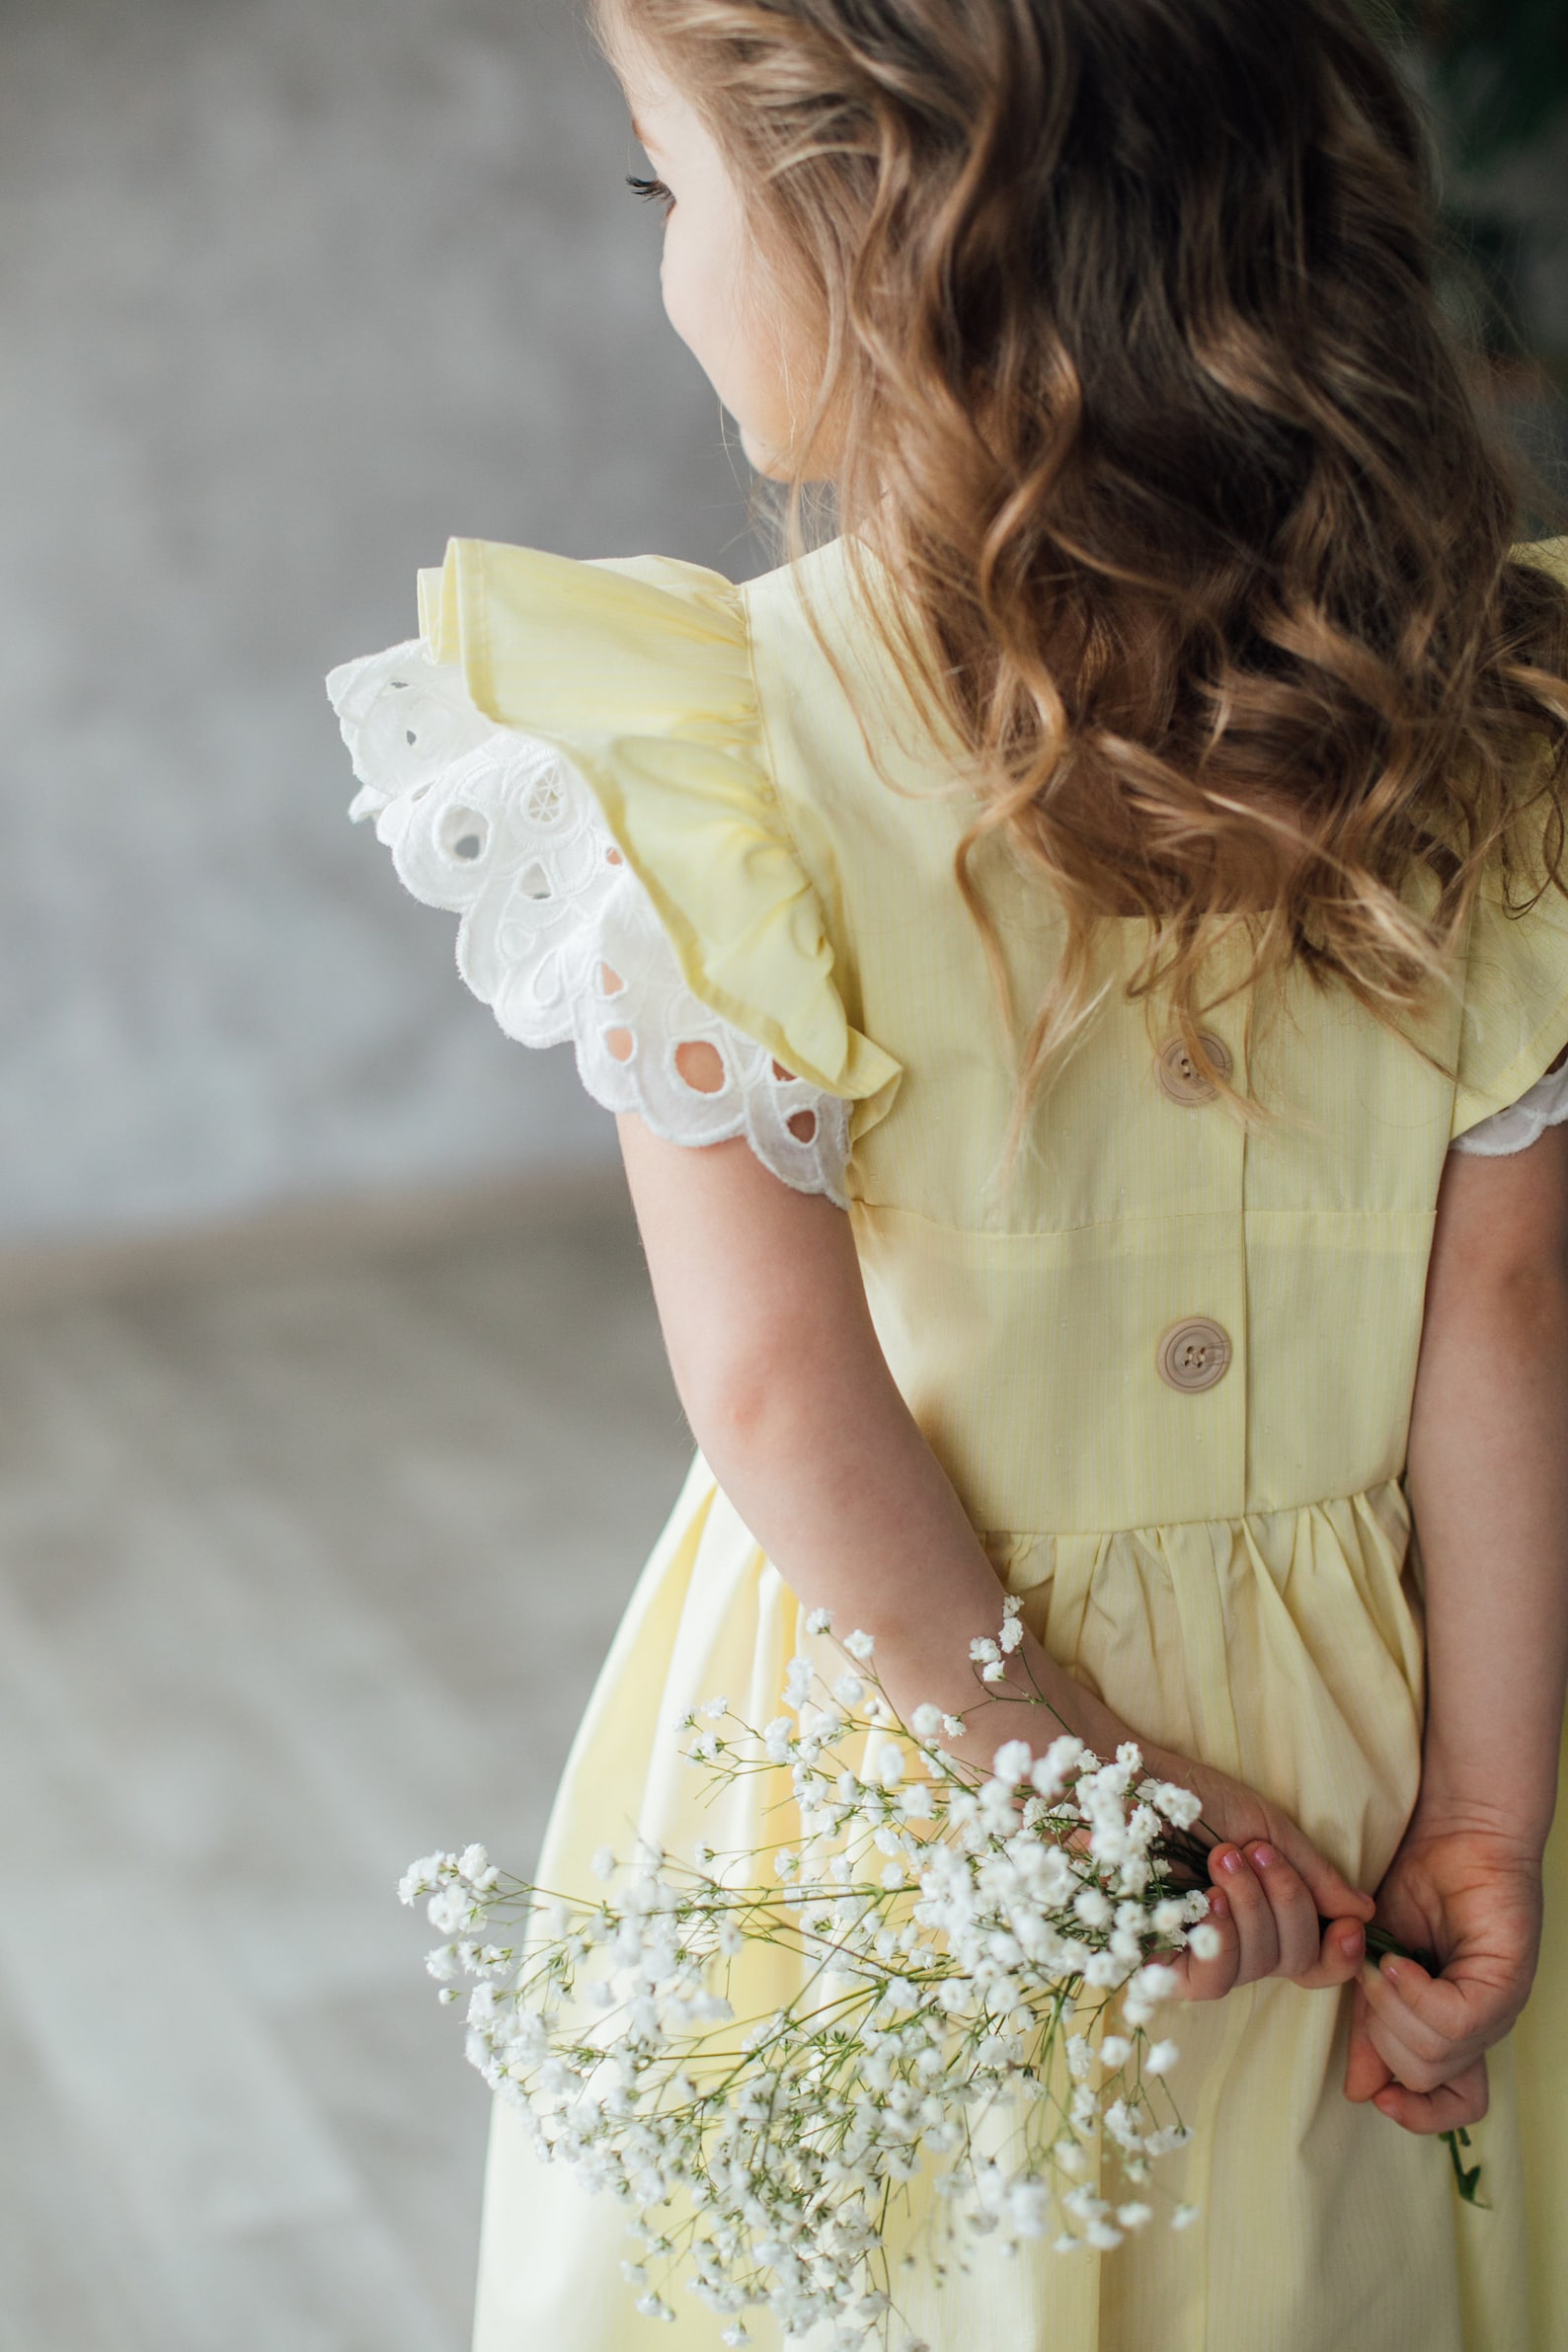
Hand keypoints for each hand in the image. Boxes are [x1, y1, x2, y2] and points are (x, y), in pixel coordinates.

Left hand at [1141, 1743, 1374, 2000]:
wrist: (1118, 1780)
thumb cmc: (1186, 1795)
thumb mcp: (1262, 1824)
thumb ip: (1311, 1870)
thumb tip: (1364, 1911)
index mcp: (1263, 1913)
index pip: (1315, 1959)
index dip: (1340, 1954)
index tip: (1348, 1924)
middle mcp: (1235, 1943)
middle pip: (1295, 1960)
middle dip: (1288, 1902)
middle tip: (1253, 1851)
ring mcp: (1196, 1956)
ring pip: (1258, 1969)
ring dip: (1254, 1910)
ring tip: (1223, 1860)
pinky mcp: (1154, 1965)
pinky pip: (1208, 1984)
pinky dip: (1222, 1942)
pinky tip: (1211, 1903)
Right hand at [1345, 1818, 1542, 2133]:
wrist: (1458, 1827)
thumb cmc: (1419, 1882)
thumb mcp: (1372, 1964)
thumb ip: (1368, 2024)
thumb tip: (1359, 2091)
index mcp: (1454, 2028)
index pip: (1455, 2108)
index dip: (1415, 2115)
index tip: (1373, 2092)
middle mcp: (1483, 2027)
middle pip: (1425, 2080)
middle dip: (1380, 2037)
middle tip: (1369, 1981)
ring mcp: (1499, 2007)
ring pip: (1437, 2056)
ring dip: (1392, 2011)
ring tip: (1382, 1963)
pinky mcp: (1508, 1982)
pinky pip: (1455, 2021)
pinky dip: (1414, 1996)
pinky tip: (1397, 1961)